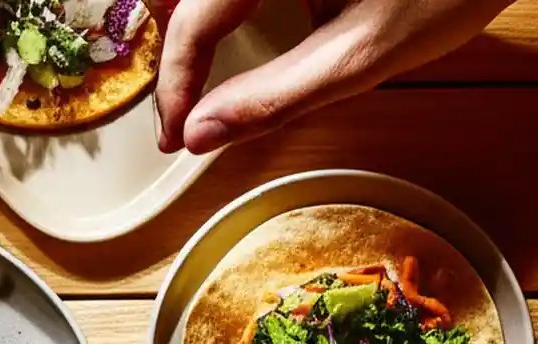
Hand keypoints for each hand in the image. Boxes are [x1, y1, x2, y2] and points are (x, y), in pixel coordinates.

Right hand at [154, 0, 512, 153]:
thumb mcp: (362, 55)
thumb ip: (277, 96)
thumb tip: (205, 133)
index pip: (191, 19)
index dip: (175, 85)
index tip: (177, 137)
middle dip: (180, 53)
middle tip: (183, 115)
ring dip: (200, 26)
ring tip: (201, 81)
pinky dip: (232, 9)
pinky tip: (250, 33)